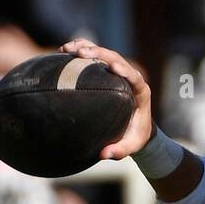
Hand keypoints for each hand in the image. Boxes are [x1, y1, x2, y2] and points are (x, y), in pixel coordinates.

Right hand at [59, 38, 153, 159]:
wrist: (137, 128)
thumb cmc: (135, 136)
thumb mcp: (131, 146)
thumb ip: (120, 150)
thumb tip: (104, 155)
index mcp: (141, 92)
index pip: (135, 77)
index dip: (125, 70)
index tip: (113, 67)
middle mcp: (130, 78)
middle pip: (117, 60)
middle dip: (100, 54)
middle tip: (80, 53)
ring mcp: (119, 73)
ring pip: (106, 55)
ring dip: (88, 48)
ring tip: (68, 48)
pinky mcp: (107, 72)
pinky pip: (95, 58)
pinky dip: (82, 51)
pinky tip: (63, 50)